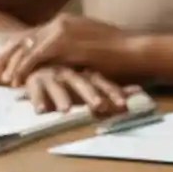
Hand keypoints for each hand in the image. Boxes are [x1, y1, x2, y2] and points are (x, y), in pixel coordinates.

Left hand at [0, 14, 130, 86]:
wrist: (133, 50)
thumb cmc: (121, 51)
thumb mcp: (95, 44)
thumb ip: (78, 46)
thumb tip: (71, 57)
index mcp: (69, 20)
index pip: (37, 31)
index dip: (21, 44)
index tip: (10, 55)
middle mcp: (61, 21)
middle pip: (26, 36)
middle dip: (10, 52)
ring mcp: (60, 30)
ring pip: (26, 46)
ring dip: (13, 62)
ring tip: (5, 77)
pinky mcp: (61, 44)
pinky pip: (33, 57)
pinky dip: (22, 69)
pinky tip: (16, 80)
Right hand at [24, 66, 138, 116]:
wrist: (37, 61)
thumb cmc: (68, 76)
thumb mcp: (90, 81)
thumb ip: (112, 87)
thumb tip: (138, 91)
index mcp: (86, 73)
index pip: (102, 83)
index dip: (112, 93)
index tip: (124, 105)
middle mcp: (71, 72)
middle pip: (82, 83)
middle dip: (90, 95)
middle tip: (99, 107)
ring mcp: (52, 75)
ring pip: (58, 87)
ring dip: (62, 98)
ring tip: (65, 111)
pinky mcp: (33, 80)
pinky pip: (35, 91)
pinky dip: (37, 100)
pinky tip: (40, 111)